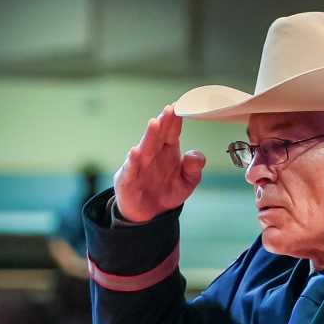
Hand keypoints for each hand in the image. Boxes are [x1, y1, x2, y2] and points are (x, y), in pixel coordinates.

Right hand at [112, 106, 204, 223]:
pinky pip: (130, 170)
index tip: (182, 106)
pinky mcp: (127, 180)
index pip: (172, 131)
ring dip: (149, 136)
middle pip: (158, 136)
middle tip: (170, 109)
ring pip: (144, 148)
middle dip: (163, 122)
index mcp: (167, 150)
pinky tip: (135, 153)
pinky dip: (132, 162)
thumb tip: (196, 156)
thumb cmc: (167, 192)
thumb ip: (194, 168)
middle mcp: (152, 154)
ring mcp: (138, 166)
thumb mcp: (187, 182)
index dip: (176, 120)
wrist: (150, 216)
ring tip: (154, 123)